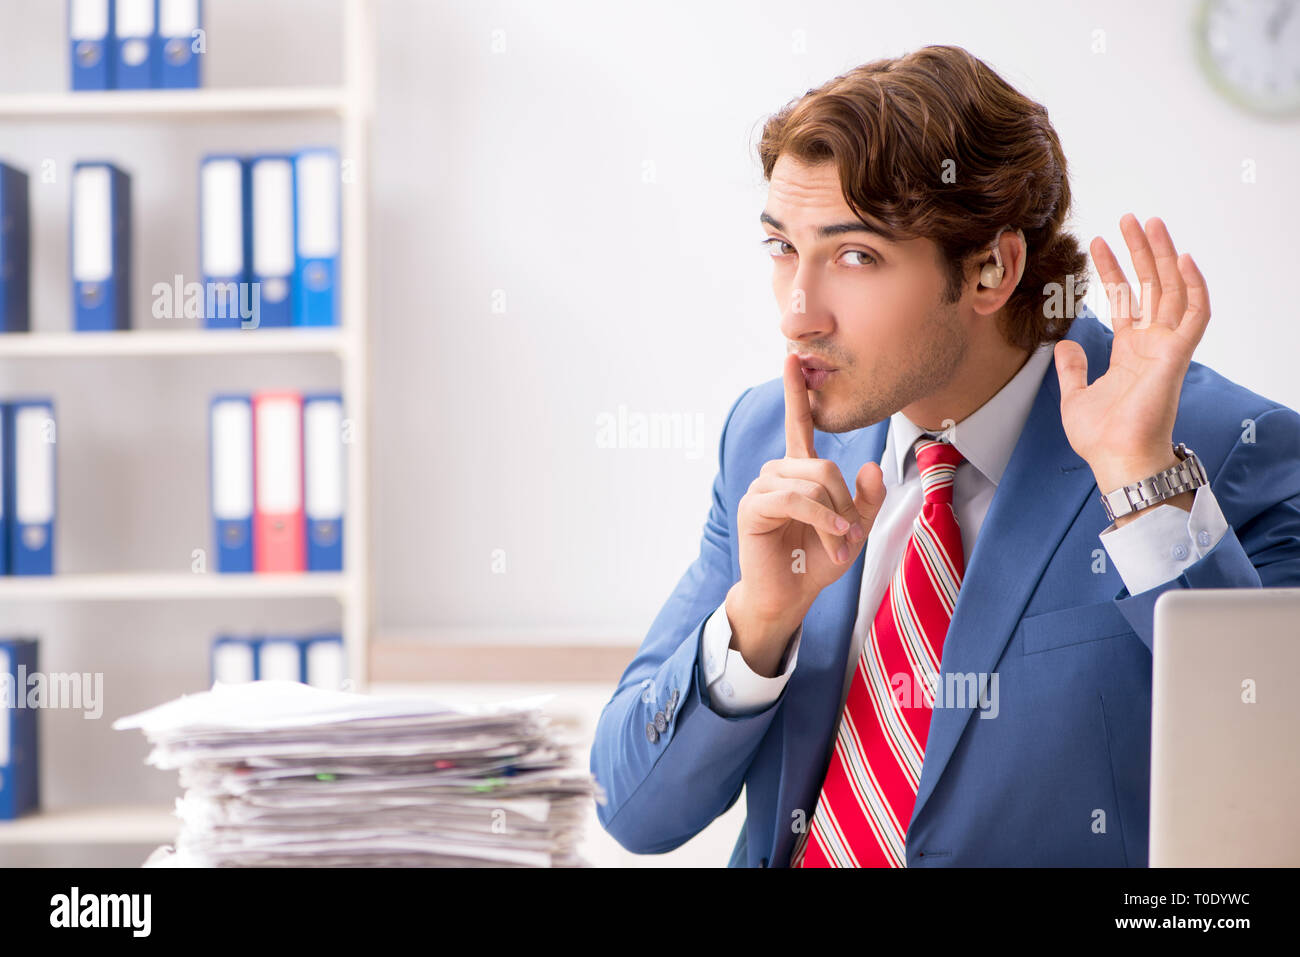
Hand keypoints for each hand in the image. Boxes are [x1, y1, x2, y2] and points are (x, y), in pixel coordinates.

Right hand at [727, 354, 885, 674]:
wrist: (790, 597)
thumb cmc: (816, 561)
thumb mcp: (853, 530)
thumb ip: (867, 500)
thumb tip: (873, 467)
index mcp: (798, 473)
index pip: (798, 424)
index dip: (795, 392)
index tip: (791, 358)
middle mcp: (777, 474)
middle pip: (823, 465)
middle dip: (845, 503)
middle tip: (850, 537)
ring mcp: (762, 489)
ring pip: (813, 482)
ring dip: (834, 517)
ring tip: (839, 545)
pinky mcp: (753, 507)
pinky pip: (793, 498)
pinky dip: (820, 518)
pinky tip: (831, 539)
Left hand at [1053, 214, 1210, 503]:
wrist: (1116, 459)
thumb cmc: (1101, 437)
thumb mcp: (1074, 395)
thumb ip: (1072, 368)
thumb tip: (1066, 343)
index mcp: (1130, 352)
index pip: (1124, 300)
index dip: (1113, 270)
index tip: (1099, 244)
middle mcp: (1152, 345)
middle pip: (1149, 286)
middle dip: (1139, 251)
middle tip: (1129, 219)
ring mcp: (1166, 348)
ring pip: (1170, 290)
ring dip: (1161, 256)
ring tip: (1148, 223)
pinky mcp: (1177, 356)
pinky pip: (1195, 315)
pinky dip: (1193, 286)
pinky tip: (1183, 259)